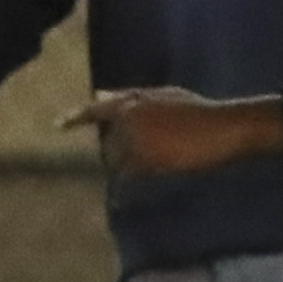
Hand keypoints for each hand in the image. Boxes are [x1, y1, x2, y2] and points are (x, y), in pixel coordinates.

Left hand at [66, 88, 282, 177]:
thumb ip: (128, 97)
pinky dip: (130, 184)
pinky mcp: (144, 159)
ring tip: (165, 158)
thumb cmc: (199, 110)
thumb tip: (97, 94)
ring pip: (118, 162)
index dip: (77, 117)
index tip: (58, 125)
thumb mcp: (164, 96)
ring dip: (132, 168)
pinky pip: (128, 176)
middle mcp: (128, 118)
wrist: (223, 126)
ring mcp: (135, 138)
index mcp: (132, 100)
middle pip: (109, 145)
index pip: (97, 110)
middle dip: (123, 154)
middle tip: (156, 153)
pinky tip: (138, 187)